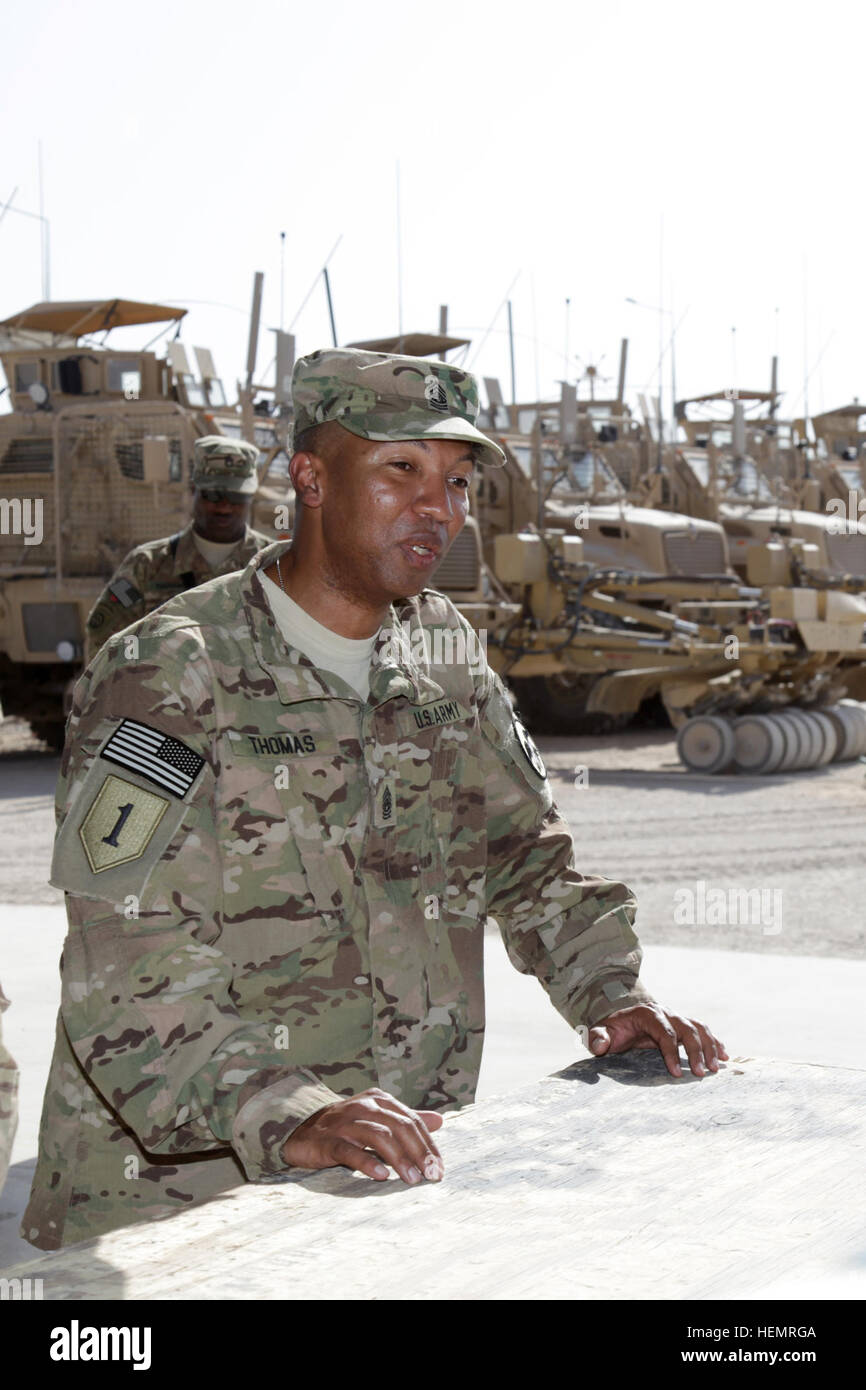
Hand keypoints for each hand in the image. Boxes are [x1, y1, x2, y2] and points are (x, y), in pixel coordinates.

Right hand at [281, 1087, 444, 1184]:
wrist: (303, 1131)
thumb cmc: (347, 1127)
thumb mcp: (378, 1119)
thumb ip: (407, 1119)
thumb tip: (440, 1120)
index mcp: (379, 1100)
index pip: (412, 1120)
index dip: (428, 1144)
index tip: (439, 1167)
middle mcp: (364, 1107)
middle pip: (400, 1127)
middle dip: (419, 1152)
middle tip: (431, 1175)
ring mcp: (346, 1123)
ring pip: (379, 1137)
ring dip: (399, 1159)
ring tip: (412, 1179)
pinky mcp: (329, 1141)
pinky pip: (351, 1151)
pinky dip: (368, 1163)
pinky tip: (382, 1176)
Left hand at [588, 1004, 727, 1077]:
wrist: (617, 1021)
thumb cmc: (610, 1030)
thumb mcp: (599, 1033)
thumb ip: (596, 1038)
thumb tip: (600, 1046)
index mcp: (646, 1014)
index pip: (663, 1032)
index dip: (671, 1053)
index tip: (676, 1074)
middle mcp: (664, 1012)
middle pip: (686, 1028)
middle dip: (695, 1051)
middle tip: (701, 1074)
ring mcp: (674, 1017)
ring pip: (698, 1027)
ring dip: (710, 1046)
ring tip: (716, 1068)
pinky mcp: (681, 1024)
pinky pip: (701, 1030)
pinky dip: (714, 1041)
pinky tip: (724, 1056)